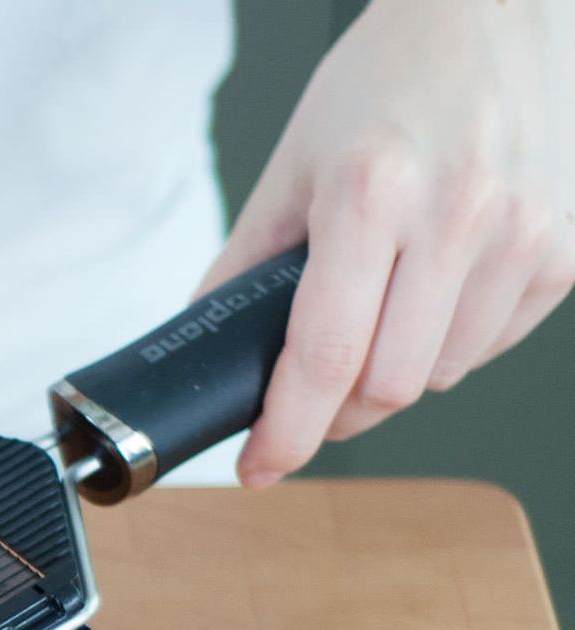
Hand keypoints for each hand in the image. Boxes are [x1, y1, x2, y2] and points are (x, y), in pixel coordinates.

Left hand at [200, 0, 574, 487]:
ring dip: (395, 373)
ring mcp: (526, 234)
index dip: (287, 431)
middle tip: (310, 393)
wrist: (502, 9)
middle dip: (336, 410)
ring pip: (441, 375)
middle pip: (387, 387)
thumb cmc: (392, 78)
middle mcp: (458, 216)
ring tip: (380, 311)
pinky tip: (435, 290)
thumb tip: (208, 344)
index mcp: (373, 193)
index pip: (324, 356)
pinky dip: (450, 343)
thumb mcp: (297, 162)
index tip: (260, 466)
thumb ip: (247, 263)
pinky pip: (494, 344)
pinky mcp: (570, 249)